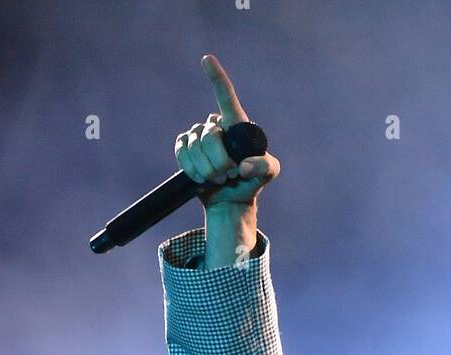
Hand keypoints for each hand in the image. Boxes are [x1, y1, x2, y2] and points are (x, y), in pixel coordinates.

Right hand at [173, 54, 279, 212]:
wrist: (230, 199)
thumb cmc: (252, 181)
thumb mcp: (268, 173)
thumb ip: (263, 167)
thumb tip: (242, 166)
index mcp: (235, 122)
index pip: (225, 95)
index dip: (216, 77)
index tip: (206, 59)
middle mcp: (215, 124)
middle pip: (210, 136)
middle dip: (219, 161)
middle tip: (229, 174)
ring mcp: (198, 134)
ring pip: (195, 147)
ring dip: (207, 169)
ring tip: (218, 177)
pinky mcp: (185, 147)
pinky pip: (182, 152)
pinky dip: (191, 168)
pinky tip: (201, 177)